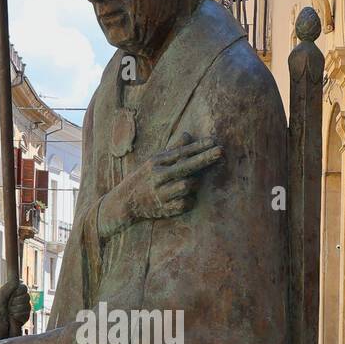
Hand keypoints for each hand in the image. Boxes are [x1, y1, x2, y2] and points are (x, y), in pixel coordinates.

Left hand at [0, 279, 31, 336]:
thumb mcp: (1, 295)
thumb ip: (9, 286)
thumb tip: (15, 278)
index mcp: (15, 292)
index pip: (24, 288)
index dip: (18, 292)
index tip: (10, 296)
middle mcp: (21, 299)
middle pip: (27, 296)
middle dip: (16, 302)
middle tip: (8, 306)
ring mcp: (24, 307)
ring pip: (27, 306)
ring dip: (16, 309)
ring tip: (9, 312)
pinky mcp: (26, 316)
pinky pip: (27, 314)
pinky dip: (18, 315)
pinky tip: (13, 317)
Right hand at [105, 134, 222, 233]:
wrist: (123, 203)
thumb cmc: (143, 178)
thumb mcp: (154, 161)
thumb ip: (172, 149)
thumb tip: (187, 134)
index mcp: (156, 162)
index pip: (181, 152)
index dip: (198, 146)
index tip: (213, 141)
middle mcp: (158, 176)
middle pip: (186, 166)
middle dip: (205, 158)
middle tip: (220, 151)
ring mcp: (161, 193)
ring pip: (186, 186)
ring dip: (194, 184)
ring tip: (193, 183)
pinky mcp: (164, 209)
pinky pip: (185, 204)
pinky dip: (189, 201)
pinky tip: (186, 199)